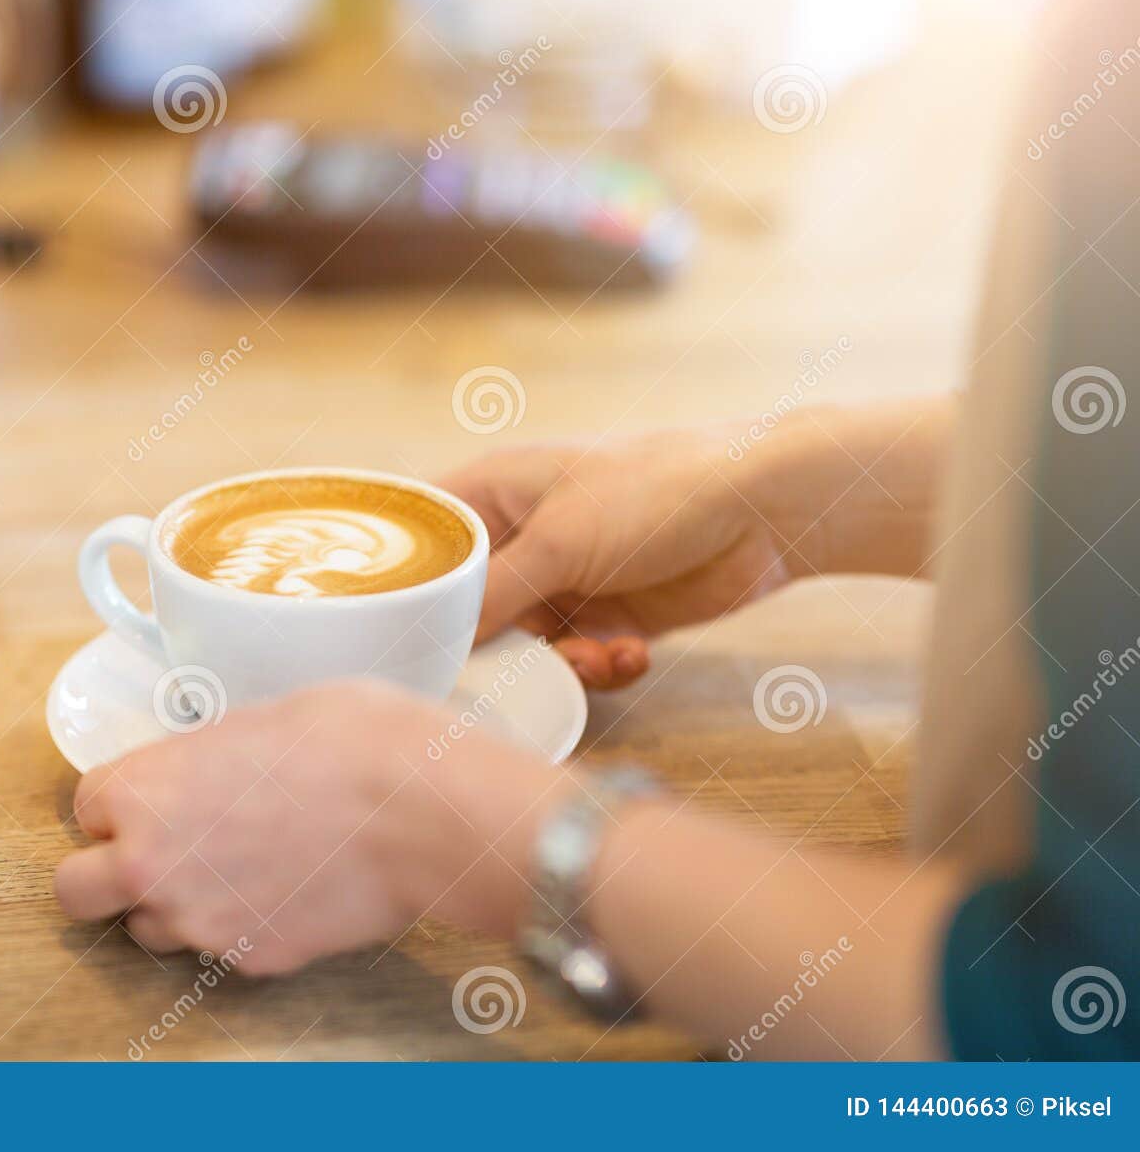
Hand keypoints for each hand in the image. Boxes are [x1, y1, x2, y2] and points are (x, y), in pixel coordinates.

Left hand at [54, 680, 564, 973]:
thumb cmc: (353, 741)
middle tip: (151, 851)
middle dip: (105, 871)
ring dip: (170, 905)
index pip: (85, 806)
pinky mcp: (252, 959)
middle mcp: (154, 864)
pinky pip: (221, 951)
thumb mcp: (265, 714)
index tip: (152, 796)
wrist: (420, 811)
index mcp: (145, 789)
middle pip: (76, 890)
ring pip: (146, 930)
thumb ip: (210, 753)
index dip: (122, 800)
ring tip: (231, 870)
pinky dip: (240, 928)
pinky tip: (284, 891)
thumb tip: (215, 764)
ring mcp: (201, 921)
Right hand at [440, 430, 792, 688]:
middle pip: (469, 605)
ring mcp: (566, 577)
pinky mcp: (609, 614)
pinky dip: (598, 667)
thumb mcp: (559, 542)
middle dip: (492, 647)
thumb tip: (435, 640)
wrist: (766, 508)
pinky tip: (630, 655)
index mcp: (494, 492)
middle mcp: (523, 536)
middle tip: (509, 669)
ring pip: (526, 644)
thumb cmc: (655, 492)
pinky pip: (577, 658)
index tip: (395, 634)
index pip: (423, 537)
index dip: (406, 583)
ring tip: (595, 656)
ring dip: (556, 664)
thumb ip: (492, 594)